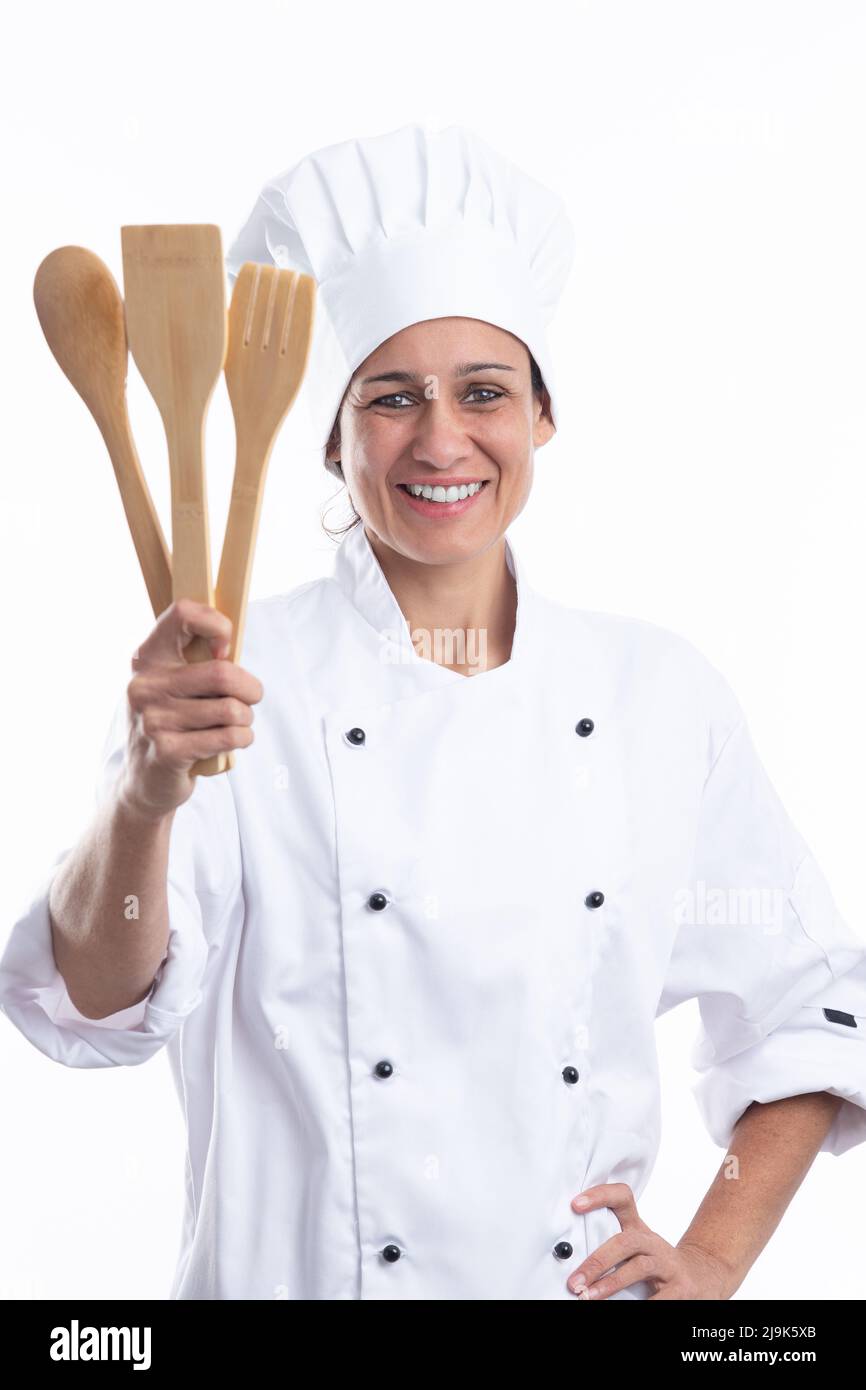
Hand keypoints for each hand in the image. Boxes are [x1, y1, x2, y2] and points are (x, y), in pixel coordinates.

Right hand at [118, 598, 264, 820]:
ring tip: (238, 724)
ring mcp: (154, 719)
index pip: (182, 614)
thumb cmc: (171, 724)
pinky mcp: (169, 751)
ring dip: (247, 719)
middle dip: (250, 689)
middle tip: (251, 699)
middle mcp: (145, 685)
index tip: (225, 652)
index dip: (217, 625)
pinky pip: (229, 736)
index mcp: (147, 658)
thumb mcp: (171, 685)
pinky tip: (235, 740)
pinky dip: (243, 738)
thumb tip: (233, 650)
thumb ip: (195, 661)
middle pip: (223, 673)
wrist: (143, 781)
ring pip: (232, 709)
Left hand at [566, 1183, 733, 1299]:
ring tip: (588, 1297)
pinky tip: (621, 1311)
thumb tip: (571, 1263)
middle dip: (597, 1260)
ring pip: (639, 1267)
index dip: (600, 1195)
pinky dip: (641, 1305)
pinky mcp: (682, 1288)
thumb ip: (610, 1249)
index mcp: (639, 1229)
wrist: (702, 1278)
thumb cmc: (657, 1266)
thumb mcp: (636, 1251)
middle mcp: (653, 1242)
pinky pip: (658, 1298)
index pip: (622, 1198)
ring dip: (611, 1283)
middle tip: (575, 1280)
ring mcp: (669, 1264)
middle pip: (625, 1240)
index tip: (575, 1204)